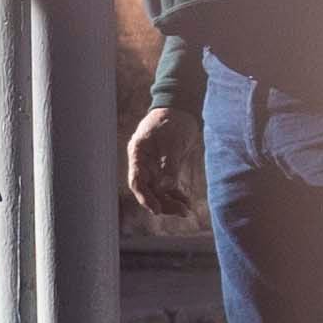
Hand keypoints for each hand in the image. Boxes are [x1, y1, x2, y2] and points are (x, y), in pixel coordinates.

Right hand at [125, 104, 199, 219]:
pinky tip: (185, 203)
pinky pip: (168, 185)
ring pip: (158, 190)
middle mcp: (143, 162)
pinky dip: (176, 194)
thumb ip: (169, 167)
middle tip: (180, 212)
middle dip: (162, 202)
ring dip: (170, 201)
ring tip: (186, 211)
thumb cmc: (174, 122)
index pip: (137, 181)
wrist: (181, 109)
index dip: (145, 197)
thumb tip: (165, 189)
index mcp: (138, 154)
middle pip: (148, 189)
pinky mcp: (165, 167)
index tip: (157, 210)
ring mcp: (153, 165)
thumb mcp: (173, 144)